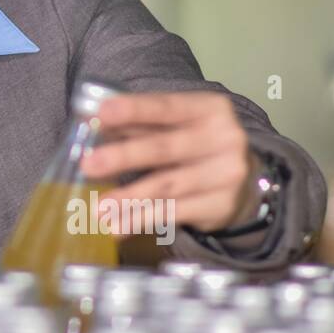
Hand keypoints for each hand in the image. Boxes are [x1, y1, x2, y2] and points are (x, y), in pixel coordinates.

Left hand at [79, 91, 261, 237]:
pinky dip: (141, 220)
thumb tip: (90, 122)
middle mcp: (224, 138)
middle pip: (165, 148)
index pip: (166, 107)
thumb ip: (137, 124)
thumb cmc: (196, 146)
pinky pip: (172, 213)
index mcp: (209, 109)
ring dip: (128, 197)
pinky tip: (117, 225)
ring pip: (167, 186)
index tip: (103, 113)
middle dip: (123, 156)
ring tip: (98, 207)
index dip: (134, 109)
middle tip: (89, 164)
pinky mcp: (220, 206)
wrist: (244, 183)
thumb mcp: (174, 127)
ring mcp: (226, 174)